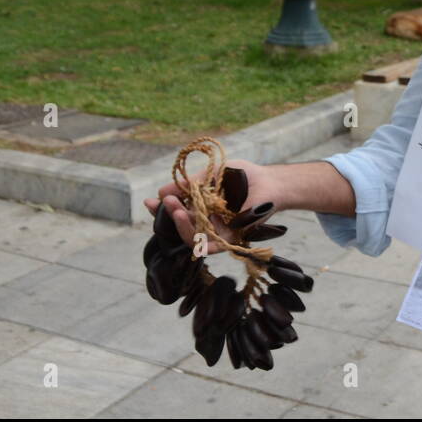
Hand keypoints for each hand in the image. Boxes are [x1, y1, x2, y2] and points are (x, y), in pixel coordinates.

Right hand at [144, 158, 277, 254]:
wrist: (270, 182)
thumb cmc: (244, 176)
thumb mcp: (212, 174)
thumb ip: (191, 183)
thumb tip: (162, 192)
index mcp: (201, 207)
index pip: (177, 211)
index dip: (162, 208)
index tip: (151, 200)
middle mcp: (207, 222)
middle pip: (180, 226)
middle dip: (169, 215)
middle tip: (165, 202)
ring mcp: (218, 232)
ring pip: (191, 237)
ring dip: (181, 225)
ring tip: (178, 210)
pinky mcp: (230, 239)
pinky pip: (210, 247)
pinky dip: (197, 240)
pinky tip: (190, 226)